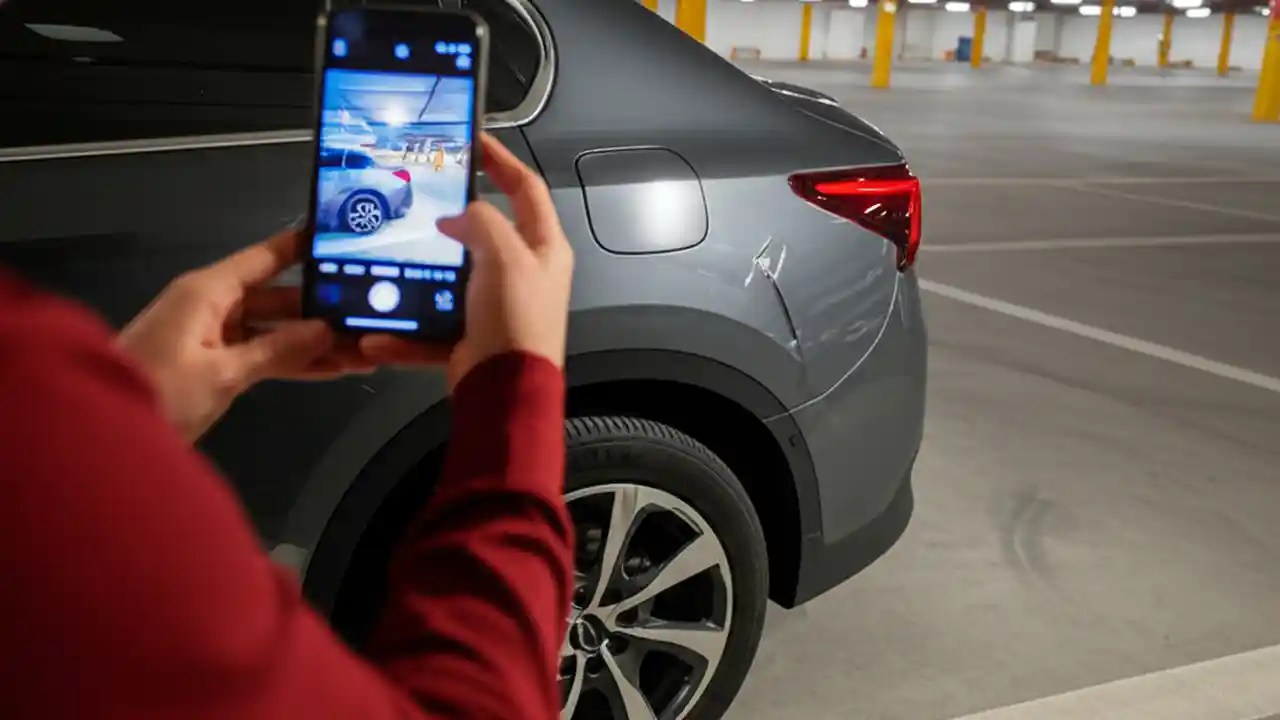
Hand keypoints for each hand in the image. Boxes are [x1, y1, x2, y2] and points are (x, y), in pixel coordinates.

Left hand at [118, 229, 372, 439]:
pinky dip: (290, 361)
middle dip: (321, 309)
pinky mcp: (212, 365)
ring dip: (312, 341)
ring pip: (273, 330)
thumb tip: (326, 329)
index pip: (265, 258)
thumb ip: (278, 349)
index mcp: (208, 292)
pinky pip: (261, 354)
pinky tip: (331, 369)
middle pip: (276, 297)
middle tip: (369, 312)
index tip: (342, 239)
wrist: (104, 437)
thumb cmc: (160, 391)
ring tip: (361, 349)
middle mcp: (212, 306)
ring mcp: (212, 336)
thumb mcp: (224, 373)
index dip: (302, 247)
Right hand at [359, 133, 573, 388]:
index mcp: (544, 248)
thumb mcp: (504, 255)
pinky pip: (430, 328)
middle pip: (485, 233)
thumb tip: (458, 218)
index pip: (527, 189)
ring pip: (450, 280)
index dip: (502, 161)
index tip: (473, 141)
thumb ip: (481, 222)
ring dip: (417, 278)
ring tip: (387, 262)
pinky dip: (404, 334)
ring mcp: (495, 307)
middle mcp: (524, 275)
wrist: (504, 392)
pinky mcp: (470, 338)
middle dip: (450, 219)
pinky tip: (379, 334)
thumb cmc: (515, 320)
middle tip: (418, 201)